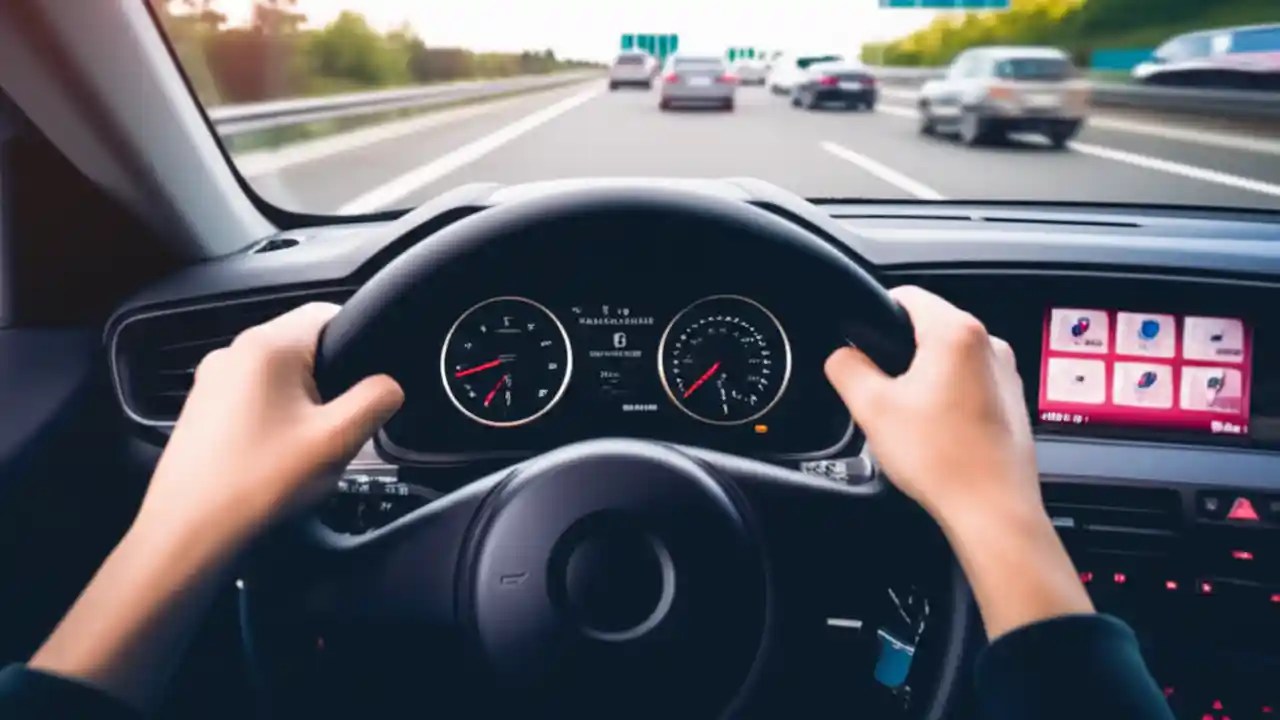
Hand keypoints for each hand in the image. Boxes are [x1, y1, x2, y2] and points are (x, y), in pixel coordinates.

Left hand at [32, 302, 403, 708]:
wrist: (189, 533)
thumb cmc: (259, 484)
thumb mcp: (337, 440)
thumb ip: (376, 400)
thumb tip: (390, 384)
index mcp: (267, 346)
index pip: (328, 312)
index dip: (358, 341)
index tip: (368, 383)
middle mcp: (233, 352)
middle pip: (304, 346)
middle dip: (330, 381)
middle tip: (337, 427)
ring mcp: (211, 380)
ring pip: (279, 376)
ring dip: (302, 403)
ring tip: (304, 449)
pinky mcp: (201, 409)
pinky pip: (253, 398)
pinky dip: (274, 418)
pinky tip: (275, 458)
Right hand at [824, 285, 1037, 526]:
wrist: (991, 510)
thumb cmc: (943, 460)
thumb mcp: (872, 407)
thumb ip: (846, 368)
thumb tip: (842, 357)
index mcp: (956, 332)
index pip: (906, 295)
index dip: (876, 316)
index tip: (864, 348)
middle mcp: (989, 344)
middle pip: (927, 328)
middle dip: (899, 356)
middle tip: (885, 398)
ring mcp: (1005, 373)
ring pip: (947, 359)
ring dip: (924, 381)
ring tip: (913, 422)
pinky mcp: (1010, 401)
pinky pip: (968, 385)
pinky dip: (948, 400)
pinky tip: (937, 435)